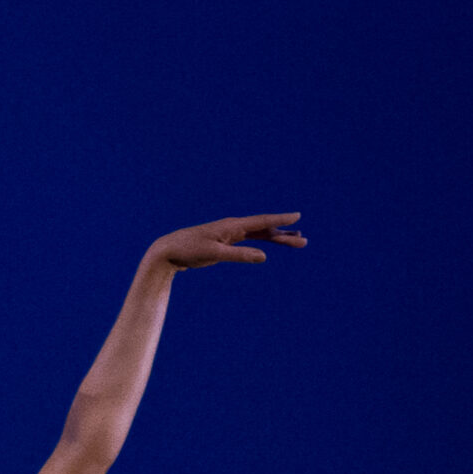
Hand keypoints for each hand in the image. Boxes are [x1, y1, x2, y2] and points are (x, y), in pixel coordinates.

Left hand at [151, 214, 305, 268]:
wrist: (169, 250)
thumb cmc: (189, 250)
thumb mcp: (214, 254)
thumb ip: (239, 255)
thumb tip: (263, 256)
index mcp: (232, 226)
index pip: (262, 222)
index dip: (280, 220)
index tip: (297, 217)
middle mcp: (234, 227)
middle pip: (265, 229)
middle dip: (284, 235)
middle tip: (303, 242)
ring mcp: (231, 234)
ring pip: (259, 235)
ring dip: (276, 238)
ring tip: (295, 241)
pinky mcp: (226, 242)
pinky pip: (249, 241)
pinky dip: (261, 243)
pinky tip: (269, 246)